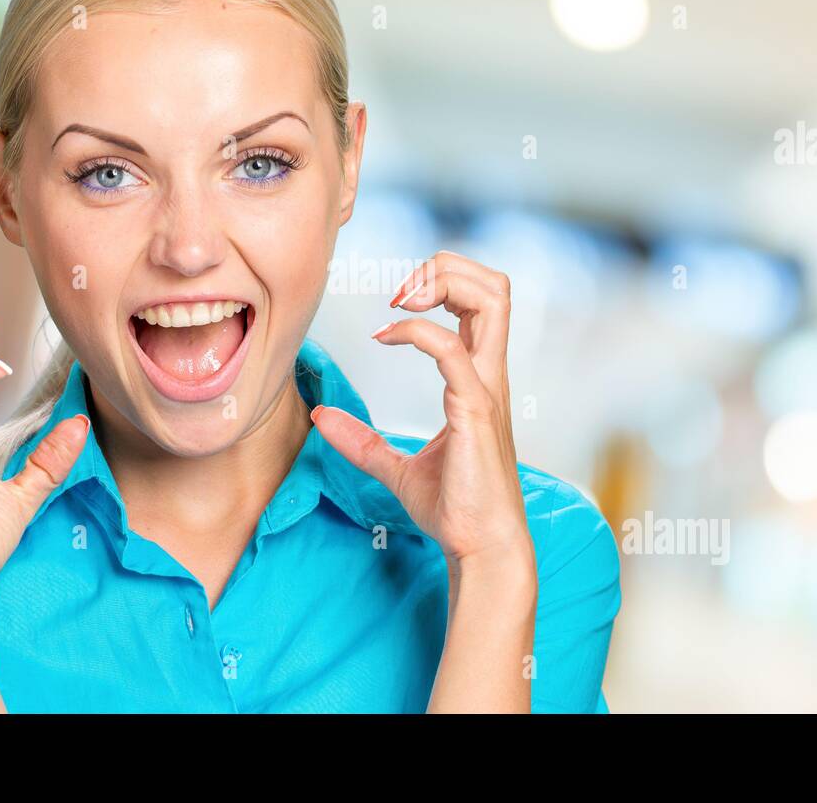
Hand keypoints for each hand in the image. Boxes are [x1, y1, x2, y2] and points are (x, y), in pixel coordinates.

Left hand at [311, 251, 532, 567]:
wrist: (481, 547)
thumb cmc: (455, 509)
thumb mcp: (396, 469)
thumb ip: (362, 441)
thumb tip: (322, 419)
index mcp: (479, 379)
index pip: (482, 303)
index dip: (442, 283)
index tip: (395, 305)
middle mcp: (488, 375)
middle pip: (494, 287)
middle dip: (446, 268)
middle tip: (401, 290)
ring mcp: (485, 388)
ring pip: (492, 300)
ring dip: (443, 283)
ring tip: (401, 301)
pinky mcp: (474, 409)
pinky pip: (450, 350)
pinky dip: (414, 332)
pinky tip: (384, 338)